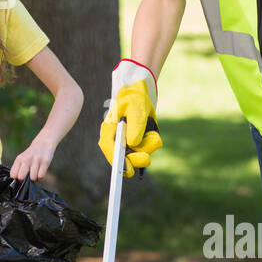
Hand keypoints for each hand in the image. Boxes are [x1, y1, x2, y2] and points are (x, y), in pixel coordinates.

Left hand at [10, 135, 55, 181]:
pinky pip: (41, 176)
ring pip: (33, 178)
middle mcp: (27, 159)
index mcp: (19, 159)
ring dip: (34, 178)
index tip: (19, 177)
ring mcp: (36, 160)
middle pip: (21, 177)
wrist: (43, 143)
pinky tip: (40, 172)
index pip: (13, 174)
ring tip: (35, 174)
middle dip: (24, 180)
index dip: (16, 178)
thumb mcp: (22, 158)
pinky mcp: (45, 162)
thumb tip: (16, 180)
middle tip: (27, 177)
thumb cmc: (31, 154)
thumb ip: (18, 168)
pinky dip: (40, 177)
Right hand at [98, 59, 161, 177]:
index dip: (117, 161)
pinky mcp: (137, 142)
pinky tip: (153, 134)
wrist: (142, 93)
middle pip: (123, 158)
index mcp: (109, 130)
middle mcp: (116, 139)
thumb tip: (133, 144)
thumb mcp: (136, 109)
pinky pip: (146, 150)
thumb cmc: (135, 97)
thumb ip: (135, 126)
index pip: (109, 149)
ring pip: (137, 155)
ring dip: (148, 148)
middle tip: (147, 158)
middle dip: (136, 159)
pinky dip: (152, 144)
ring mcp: (127, 141)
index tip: (129, 169)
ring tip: (153, 135)